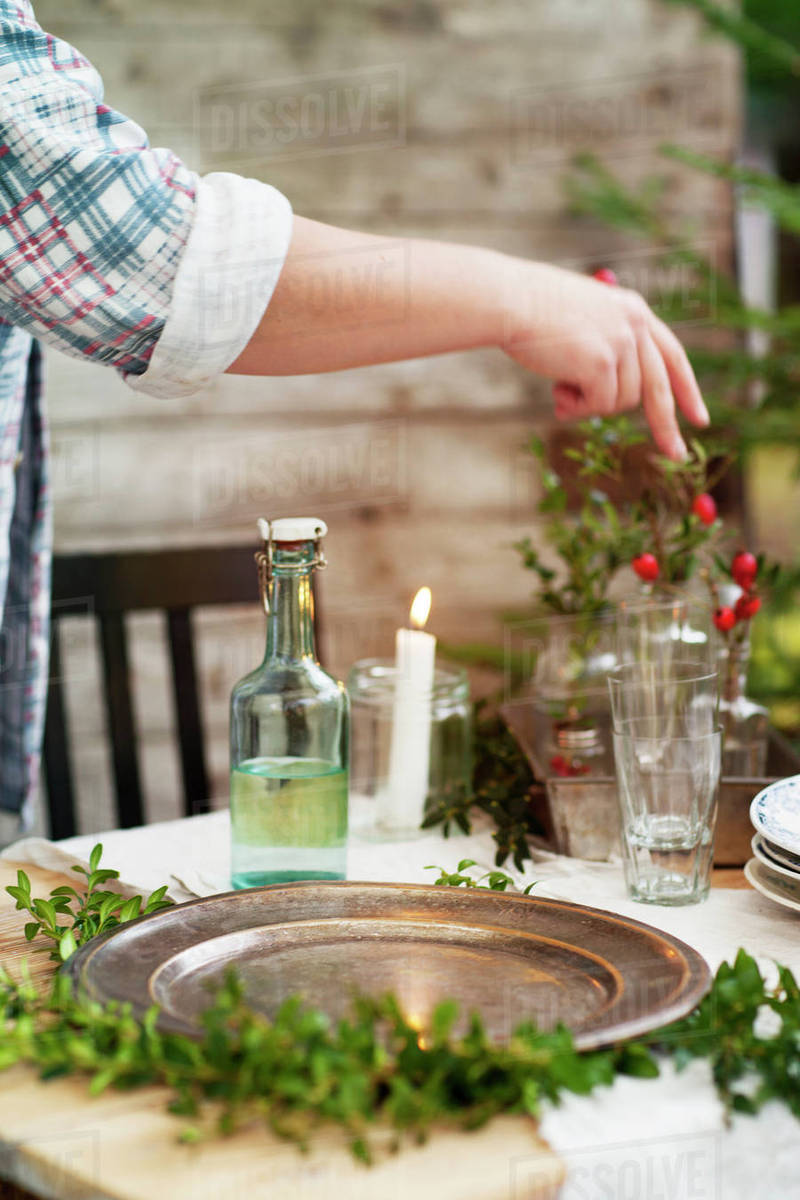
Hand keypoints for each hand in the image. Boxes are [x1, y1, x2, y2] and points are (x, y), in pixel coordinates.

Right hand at [501, 261, 708, 460]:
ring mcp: (621, 343)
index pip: (672, 355)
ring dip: (589, 406)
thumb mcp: (584, 322)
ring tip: (561, 391)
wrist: (511, 301)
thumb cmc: (534, 313)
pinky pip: (598, 405)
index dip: (686, 389)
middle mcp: (636, 325)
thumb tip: (610, 399)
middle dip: (667, 426)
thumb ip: (606, 350)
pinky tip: (556, 390)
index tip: (700, 418)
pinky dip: (576, 407)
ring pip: (621, 401)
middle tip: (676, 455)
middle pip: (659, 388)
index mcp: (634, 312)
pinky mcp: (603, 362)